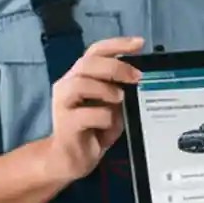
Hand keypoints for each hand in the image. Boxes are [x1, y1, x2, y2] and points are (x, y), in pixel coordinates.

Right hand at [44, 36, 143, 180]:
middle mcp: (68, 84)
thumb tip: (136, 78)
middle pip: (88, 62)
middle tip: (136, 77)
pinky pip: (86, 114)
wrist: (70, 158)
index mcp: (80, 76)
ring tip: (119, 100)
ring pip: (82, 83)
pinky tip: (107, 124)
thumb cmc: (92, 129)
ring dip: (105, 90)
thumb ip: (119, 89)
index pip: (96, 51)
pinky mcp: (65, 123)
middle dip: (116, 66)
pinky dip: (103, 117)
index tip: (140, 43)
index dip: (117, 44)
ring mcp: (63, 103)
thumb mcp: (112, 106)